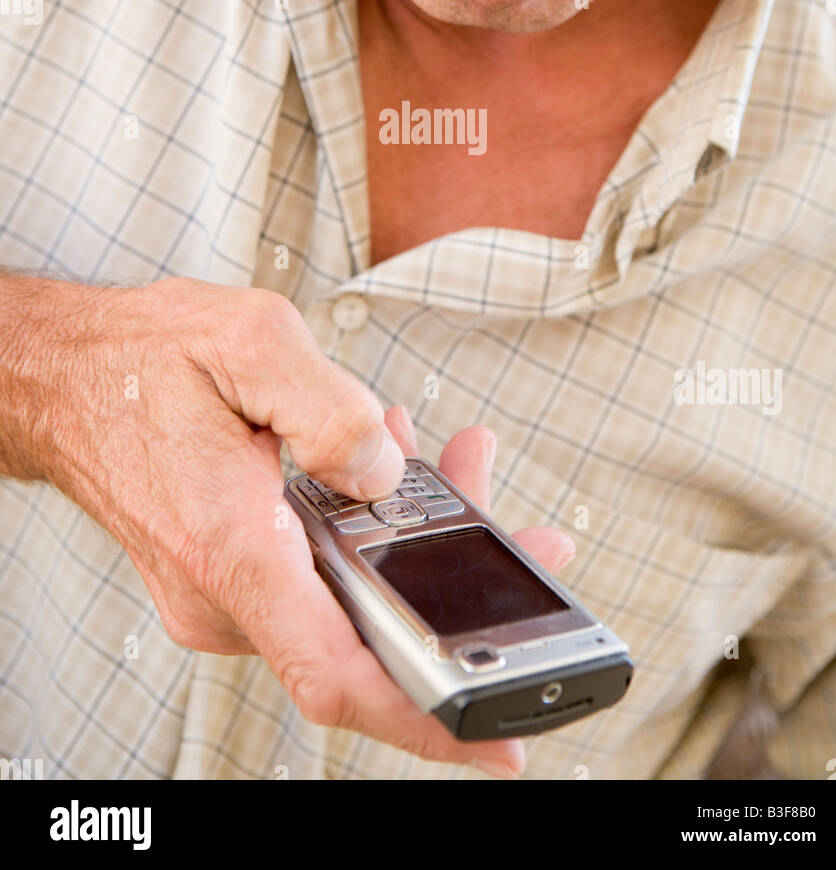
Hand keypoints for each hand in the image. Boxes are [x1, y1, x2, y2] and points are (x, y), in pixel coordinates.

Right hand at [21, 273, 574, 776]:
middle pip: (367, 625)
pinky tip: (388, 463)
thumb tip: (384, 472)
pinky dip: (366, 527)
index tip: (496, 737)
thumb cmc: (139, 361)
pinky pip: (319, 571)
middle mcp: (224, 593)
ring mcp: (225, 591)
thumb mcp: (250, 342)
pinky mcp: (230, 573)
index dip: (426, 716)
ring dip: (414, 537)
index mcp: (230, 550)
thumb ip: (332, 409)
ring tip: (460, 463)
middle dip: (457, 581)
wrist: (63, 379)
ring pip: (348, 594)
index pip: (338, 674)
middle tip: (529, 539)